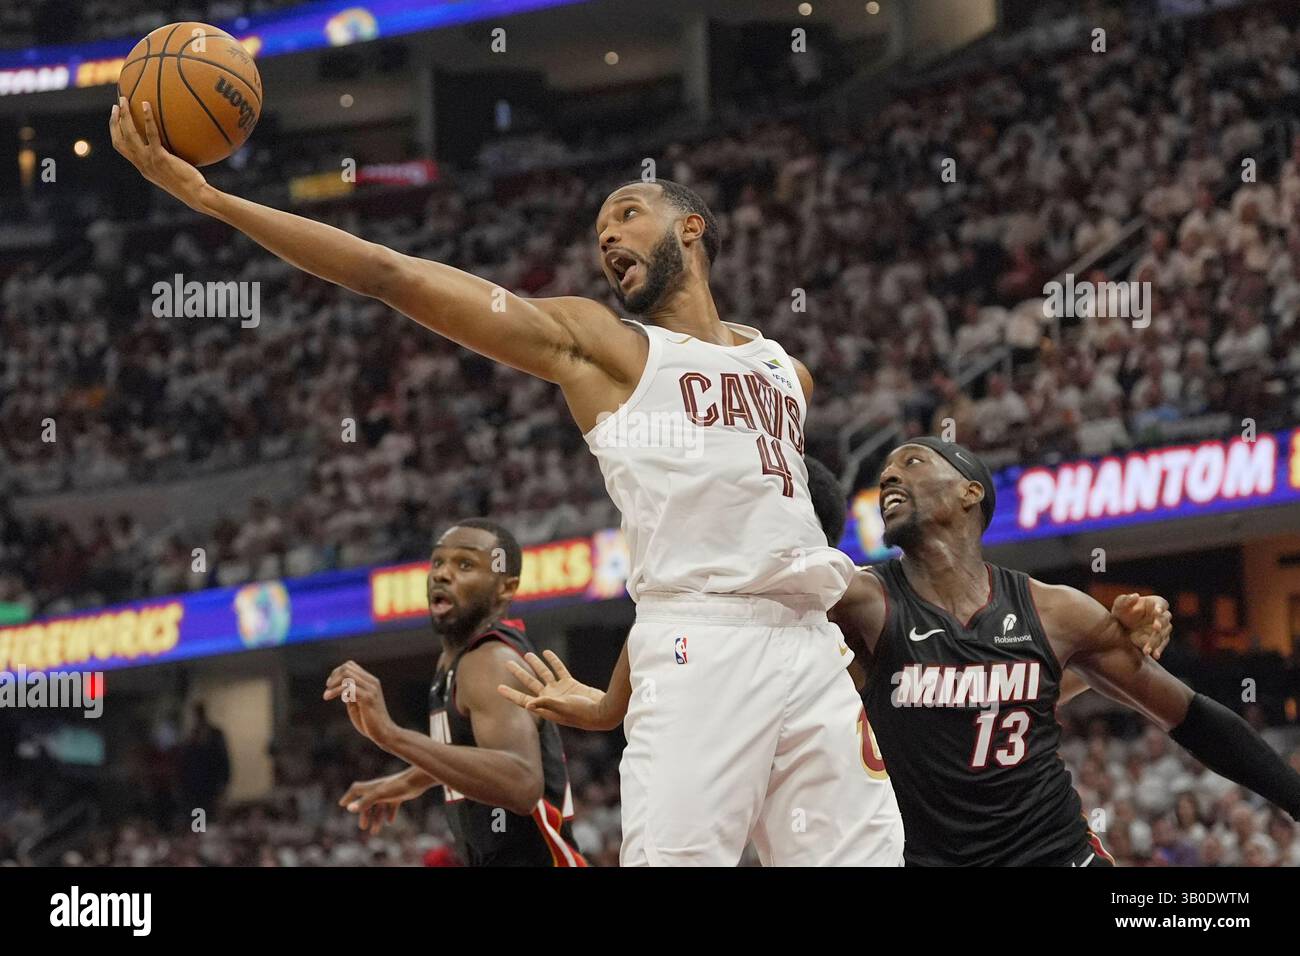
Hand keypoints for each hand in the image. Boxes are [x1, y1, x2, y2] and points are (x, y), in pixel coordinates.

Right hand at [109, 96, 208, 208]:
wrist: (195, 195)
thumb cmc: (190, 184)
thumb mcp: (173, 172)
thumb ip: (167, 159)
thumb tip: (174, 145)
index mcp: (143, 167)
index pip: (122, 148)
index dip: (116, 132)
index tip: (115, 118)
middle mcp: (142, 164)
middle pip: (120, 140)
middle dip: (115, 121)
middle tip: (117, 104)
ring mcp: (149, 161)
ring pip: (129, 134)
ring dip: (124, 115)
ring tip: (124, 99)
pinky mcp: (160, 158)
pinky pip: (151, 134)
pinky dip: (147, 118)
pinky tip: (146, 105)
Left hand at [324, 660, 397, 747]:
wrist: (383, 733)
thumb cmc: (368, 721)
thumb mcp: (356, 703)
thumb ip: (349, 693)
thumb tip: (337, 685)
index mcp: (370, 681)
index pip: (350, 665)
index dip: (336, 673)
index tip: (329, 685)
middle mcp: (372, 682)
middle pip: (347, 668)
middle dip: (333, 678)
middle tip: (327, 690)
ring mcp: (371, 689)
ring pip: (347, 676)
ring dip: (333, 685)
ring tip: (326, 696)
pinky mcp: (368, 698)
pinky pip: (349, 688)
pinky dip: (337, 692)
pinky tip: (330, 698)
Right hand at [338, 773, 422, 834]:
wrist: (416, 781)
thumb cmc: (396, 786)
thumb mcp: (378, 796)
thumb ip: (364, 802)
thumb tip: (349, 809)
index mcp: (371, 787)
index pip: (355, 790)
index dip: (348, 797)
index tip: (342, 804)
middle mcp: (378, 789)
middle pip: (367, 803)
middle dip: (364, 815)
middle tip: (363, 827)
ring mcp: (388, 792)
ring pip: (379, 807)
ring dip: (376, 819)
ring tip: (375, 832)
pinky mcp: (398, 795)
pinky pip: (391, 806)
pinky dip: (389, 814)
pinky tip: (390, 822)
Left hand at [496, 650, 610, 730]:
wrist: (602, 712)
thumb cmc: (582, 714)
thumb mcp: (562, 708)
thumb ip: (546, 704)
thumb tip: (527, 705)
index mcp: (545, 707)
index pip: (523, 700)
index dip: (511, 694)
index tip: (499, 688)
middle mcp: (550, 698)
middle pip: (530, 683)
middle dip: (519, 673)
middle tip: (507, 663)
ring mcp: (560, 691)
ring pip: (544, 674)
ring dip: (536, 664)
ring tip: (526, 654)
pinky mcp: (571, 684)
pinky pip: (559, 670)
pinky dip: (553, 661)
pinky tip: (546, 653)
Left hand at [1112, 593, 1172, 659]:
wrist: (1120, 627)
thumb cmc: (1122, 611)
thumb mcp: (1120, 604)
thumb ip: (1126, 600)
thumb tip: (1136, 596)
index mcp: (1154, 603)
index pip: (1162, 604)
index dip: (1160, 607)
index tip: (1157, 611)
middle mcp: (1161, 616)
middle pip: (1165, 620)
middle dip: (1160, 623)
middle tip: (1155, 628)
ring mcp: (1162, 628)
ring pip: (1163, 634)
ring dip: (1157, 641)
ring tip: (1148, 648)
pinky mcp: (1159, 639)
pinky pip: (1162, 645)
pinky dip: (1158, 650)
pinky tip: (1155, 656)